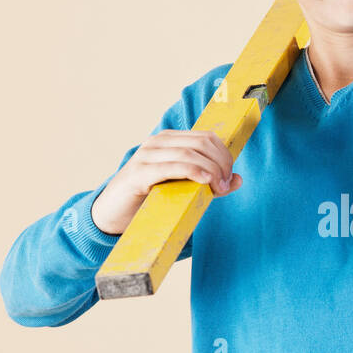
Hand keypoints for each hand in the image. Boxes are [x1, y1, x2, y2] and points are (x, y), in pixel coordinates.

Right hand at [91, 130, 242, 235]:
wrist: (113, 214)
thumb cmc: (150, 200)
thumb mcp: (183, 188)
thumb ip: (210, 182)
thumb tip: (239, 180)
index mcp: (169, 140)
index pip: (206, 137)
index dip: (224, 155)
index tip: (230, 178)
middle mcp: (157, 143)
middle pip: (201, 143)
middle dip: (221, 164)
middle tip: (226, 185)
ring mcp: (146, 156)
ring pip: (188, 153)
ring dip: (211, 171)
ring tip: (218, 189)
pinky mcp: (138, 173)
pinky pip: (171, 167)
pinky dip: (193, 172)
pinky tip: (206, 182)